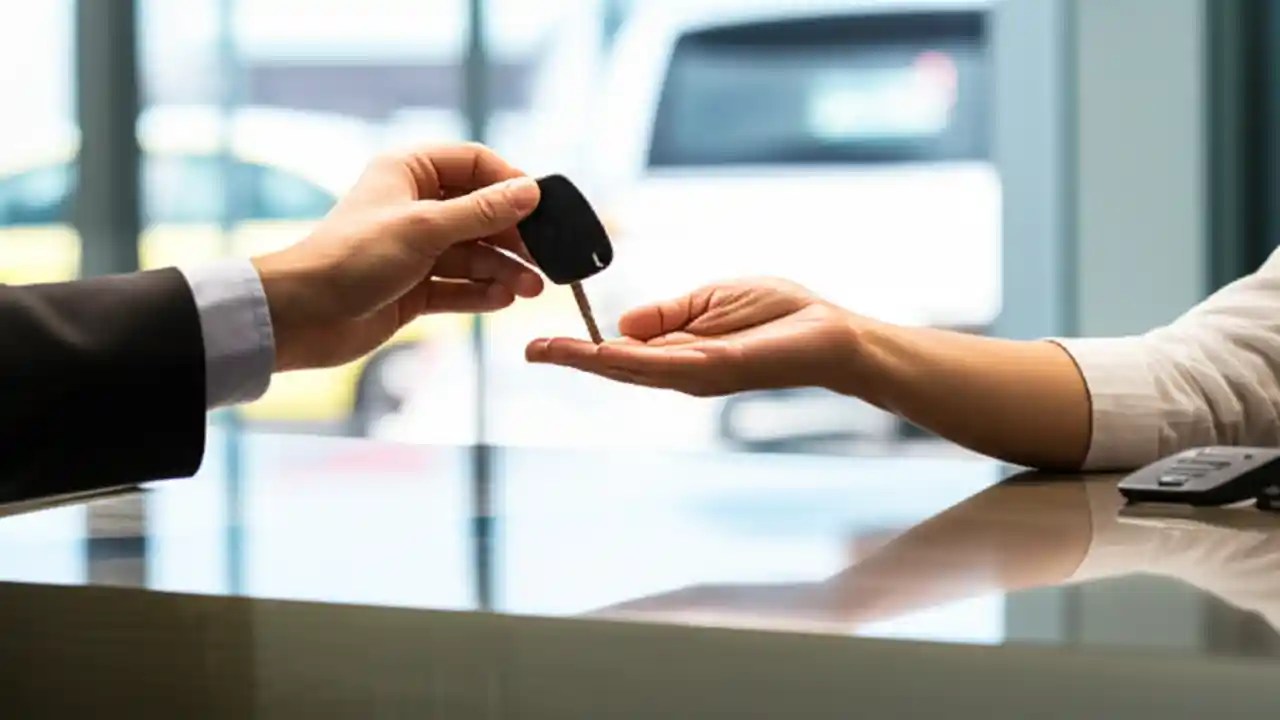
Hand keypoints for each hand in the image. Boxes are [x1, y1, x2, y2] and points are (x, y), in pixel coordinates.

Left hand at [252, 142, 543, 371]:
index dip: (511, 183)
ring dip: (504, 270)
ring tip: (531, 289)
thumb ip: (482, 212)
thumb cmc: (353, 258)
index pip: (476, 164)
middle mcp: (415, 206)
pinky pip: (460, 286)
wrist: (301, 316)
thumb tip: (531, 192)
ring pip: (475, 254)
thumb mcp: (425, 228)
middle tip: (546, 260)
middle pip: (482, 213)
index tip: (543, 209)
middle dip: (514, 237)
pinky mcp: (415, 288)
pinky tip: (504, 300)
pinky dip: (482, 293)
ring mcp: (416, 249)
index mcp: (410, 172)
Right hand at [526, 278, 861, 395]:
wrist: (829, 333)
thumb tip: (621, 326)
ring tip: (548, 351)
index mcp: (680, 353)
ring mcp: (696, 373)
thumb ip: (667, 315)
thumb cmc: (781, 314)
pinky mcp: (715, 368)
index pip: (621, 355)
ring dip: (588, 361)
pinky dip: (630, 360)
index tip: (542, 345)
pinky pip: (664, 364)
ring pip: (631, 369)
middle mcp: (681, 370)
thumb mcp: (710, 301)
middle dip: (573, 359)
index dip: (582, 350)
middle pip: (616, 367)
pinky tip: (600, 353)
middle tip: (530, 351)